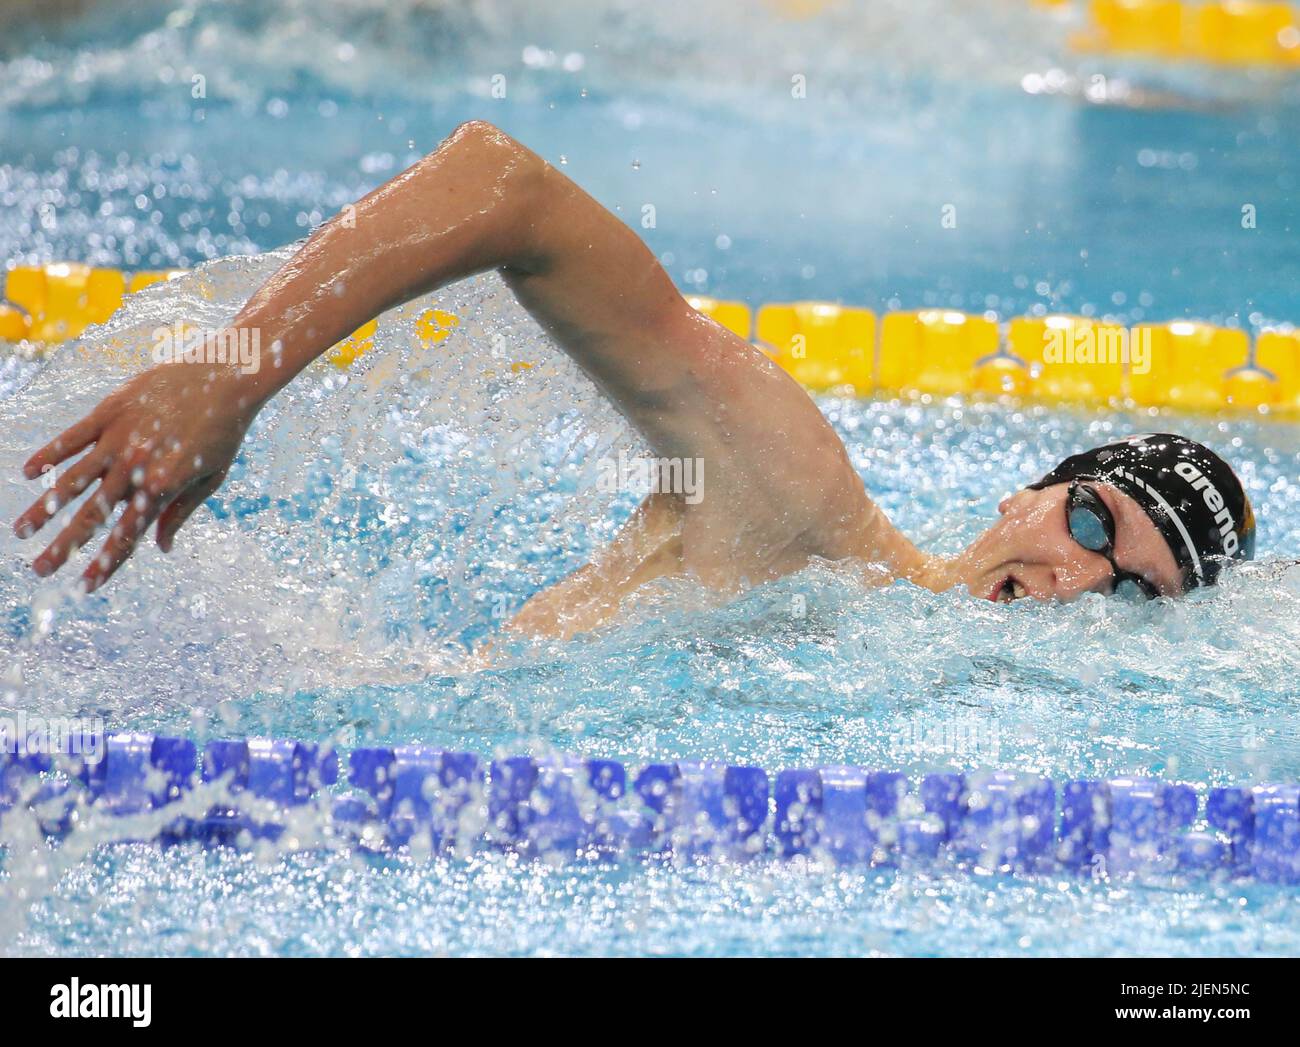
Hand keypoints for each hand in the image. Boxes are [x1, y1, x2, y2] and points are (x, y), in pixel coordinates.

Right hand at [13, 361, 259, 591]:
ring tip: (20, 532)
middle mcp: (136, 467)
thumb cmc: (224, 430)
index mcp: (164, 487)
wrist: (226, 376)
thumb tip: (161, 548)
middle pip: (92, 516)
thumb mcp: (211, 477)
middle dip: (64, 546)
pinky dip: (48, 455)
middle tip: (39, 570)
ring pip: (72, 480)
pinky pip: (71, 437)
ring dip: (44, 508)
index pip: (127, 535)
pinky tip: (28, 473)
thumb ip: (181, 512)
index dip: (106, 564)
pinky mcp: (109, 411)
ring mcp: (119, 438)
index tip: (85, 587)